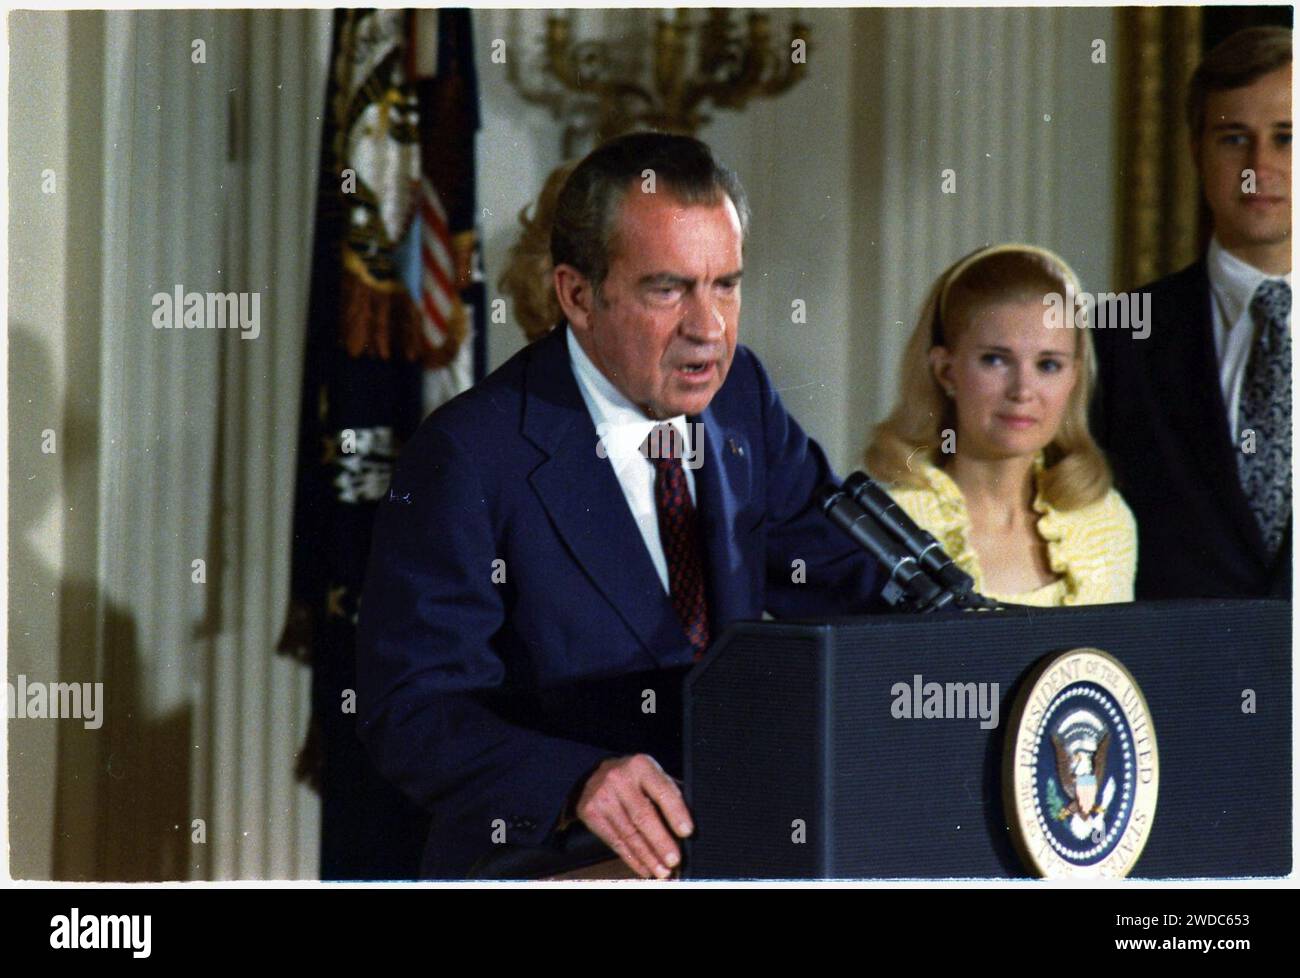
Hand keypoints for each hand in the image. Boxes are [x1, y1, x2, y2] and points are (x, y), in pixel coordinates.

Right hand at [574, 754, 692, 878]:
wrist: (595, 775)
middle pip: (643, 816)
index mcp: (641, 765)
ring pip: (629, 833)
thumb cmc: (634, 779)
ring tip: (662, 871)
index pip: (662, 791)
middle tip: (674, 860)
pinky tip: (645, 868)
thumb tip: (686, 829)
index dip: (675, 813)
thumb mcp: (652, 776)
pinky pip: (615, 841)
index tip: (687, 832)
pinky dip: (632, 858)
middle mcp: (619, 778)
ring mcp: (602, 796)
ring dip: (648, 857)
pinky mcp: (590, 812)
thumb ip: (669, 795)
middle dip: (660, 842)